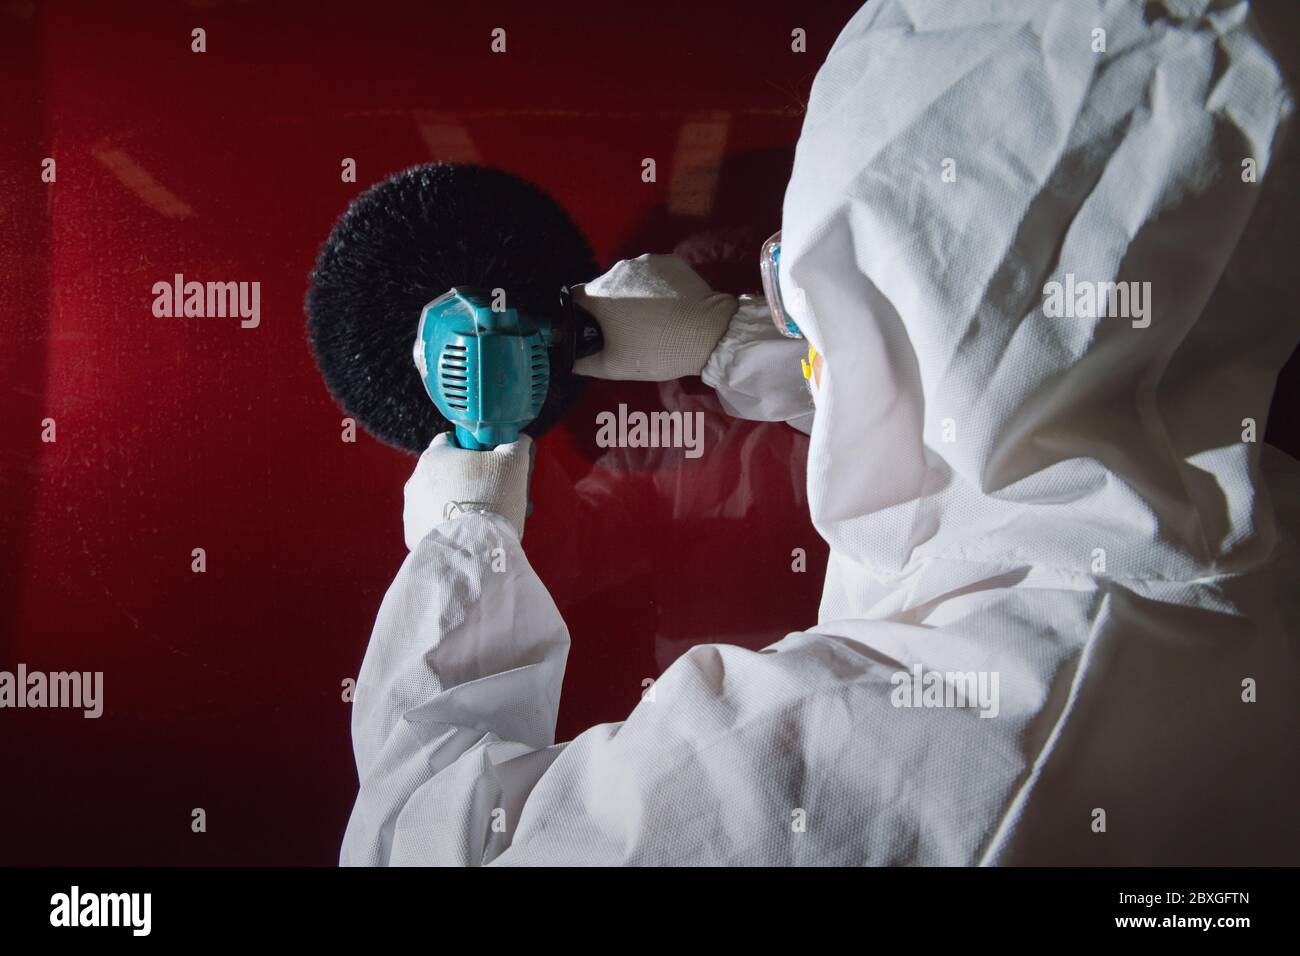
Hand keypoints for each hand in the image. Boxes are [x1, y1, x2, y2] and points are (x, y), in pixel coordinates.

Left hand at [403, 432, 534, 547]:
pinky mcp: (412, 535)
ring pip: (439, 499)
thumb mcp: (514, 463)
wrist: (474, 551)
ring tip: (483, 520)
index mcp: (435, 456)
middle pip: (446, 472)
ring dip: (458, 504)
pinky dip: (448, 527)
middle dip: (469, 481)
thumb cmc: (492, 501)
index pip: (452, 440)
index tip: (490, 464)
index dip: (474, 449)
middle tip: (494, 496)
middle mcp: (415, 479)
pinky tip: (467, 535)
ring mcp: (411, 509)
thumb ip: (515, 444)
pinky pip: (432, 524)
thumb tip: (518, 439)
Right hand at [572, 254, 736, 380]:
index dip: (578, 314)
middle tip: (624, 330)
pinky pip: (653, 273)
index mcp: (599, 293)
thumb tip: (570, 359)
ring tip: (650, 317)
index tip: (591, 330)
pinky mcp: (670, 260)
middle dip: (608, 306)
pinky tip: (668, 304)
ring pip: (628, 278)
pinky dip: (655, 286)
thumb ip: (583, 363)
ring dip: (632, 294)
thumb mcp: (614, 367)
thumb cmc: (656, 351)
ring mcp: (646, 261)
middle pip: (603, 287)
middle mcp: (617, 270)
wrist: (710, 334)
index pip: (574, 298)